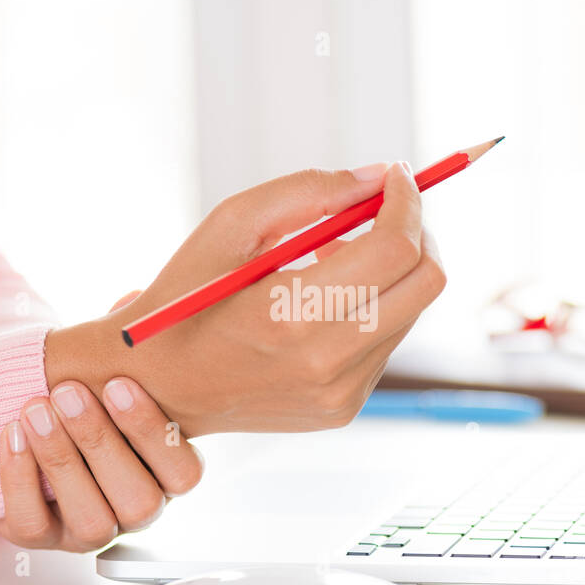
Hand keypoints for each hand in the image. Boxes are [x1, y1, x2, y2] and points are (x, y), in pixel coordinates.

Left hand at [0, 295, 204, 551]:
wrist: (28, 419)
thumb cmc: (84, 392)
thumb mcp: (110, 369)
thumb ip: (129, 345)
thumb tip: (133, 303)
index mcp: (168, 472)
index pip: (184, 473)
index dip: (155, 433)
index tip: (118, 384)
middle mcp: (137, 508)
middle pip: (139, 501)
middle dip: (101, 443)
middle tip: (69, 393)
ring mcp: (91, 529)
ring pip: (91, 520)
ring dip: (62, 461)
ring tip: (36, 408)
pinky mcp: (42, 538)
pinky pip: (32, 525)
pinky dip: (18, 480)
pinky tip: (11, 434)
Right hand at [45, 162, 445, 434]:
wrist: (159, 387)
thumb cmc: (187, 297)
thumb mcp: (229, 226)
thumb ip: (306, 191)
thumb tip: (378, 177)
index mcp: (289, 314)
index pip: (394, 249)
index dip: (408, 201)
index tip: (398, 176)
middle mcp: (325, 362)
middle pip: (425, 282)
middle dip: (418, 230)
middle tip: (386, 206)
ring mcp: (340, 393)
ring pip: (413, 309)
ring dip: (392, 269)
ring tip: (334, 255)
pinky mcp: (344, 408)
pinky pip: (388, 340)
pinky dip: (374, 306)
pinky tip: (326, 299)